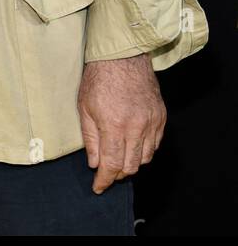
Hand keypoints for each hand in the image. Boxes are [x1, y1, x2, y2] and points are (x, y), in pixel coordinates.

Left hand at [78, 53, 165, 193]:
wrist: (123, 58)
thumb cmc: (98, 80)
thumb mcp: (84, 108)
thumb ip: (90, 139)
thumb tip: (94, 164)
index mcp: (114, 125)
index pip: (112, 164)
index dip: (105, 180)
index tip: (98, 187)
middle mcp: (136, 127)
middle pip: (131, 165)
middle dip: (118, 174)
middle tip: (106, 174)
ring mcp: (152, 123)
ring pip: (145, 158)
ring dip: (131, 164)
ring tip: (118, 161)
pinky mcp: (161, 117)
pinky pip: (155, 144)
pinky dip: (144, 152)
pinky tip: (133, 148)